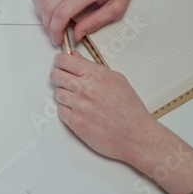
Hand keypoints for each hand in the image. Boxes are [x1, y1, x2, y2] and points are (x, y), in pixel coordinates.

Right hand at [33, 0, 161, 44]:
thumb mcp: (117, 7)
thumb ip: (95, 22)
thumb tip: (77, 34)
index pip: (61, 13)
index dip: (55, 30)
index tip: (58, 38)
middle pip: (48, 5)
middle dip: (47, 24)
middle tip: (54, 31)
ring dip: (40, 11)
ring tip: (50, 18)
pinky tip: (47, 3)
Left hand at [51, 52, 192, 193]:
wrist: (137, 136)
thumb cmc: (130, 110)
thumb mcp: (117, 80)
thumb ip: (93, 68)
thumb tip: (75, 58)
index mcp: (96, 76)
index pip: (64, 60)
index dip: (60, 61)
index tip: (60, 64)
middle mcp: (86, 89)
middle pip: (55, 75)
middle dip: (59, 77)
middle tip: (66, 82)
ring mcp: (79, 106)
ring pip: (57, 93)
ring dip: (64, 96)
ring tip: (78, 100)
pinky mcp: (75, 122)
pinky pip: (60, 111)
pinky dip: (67, 112)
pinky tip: (79, 112)